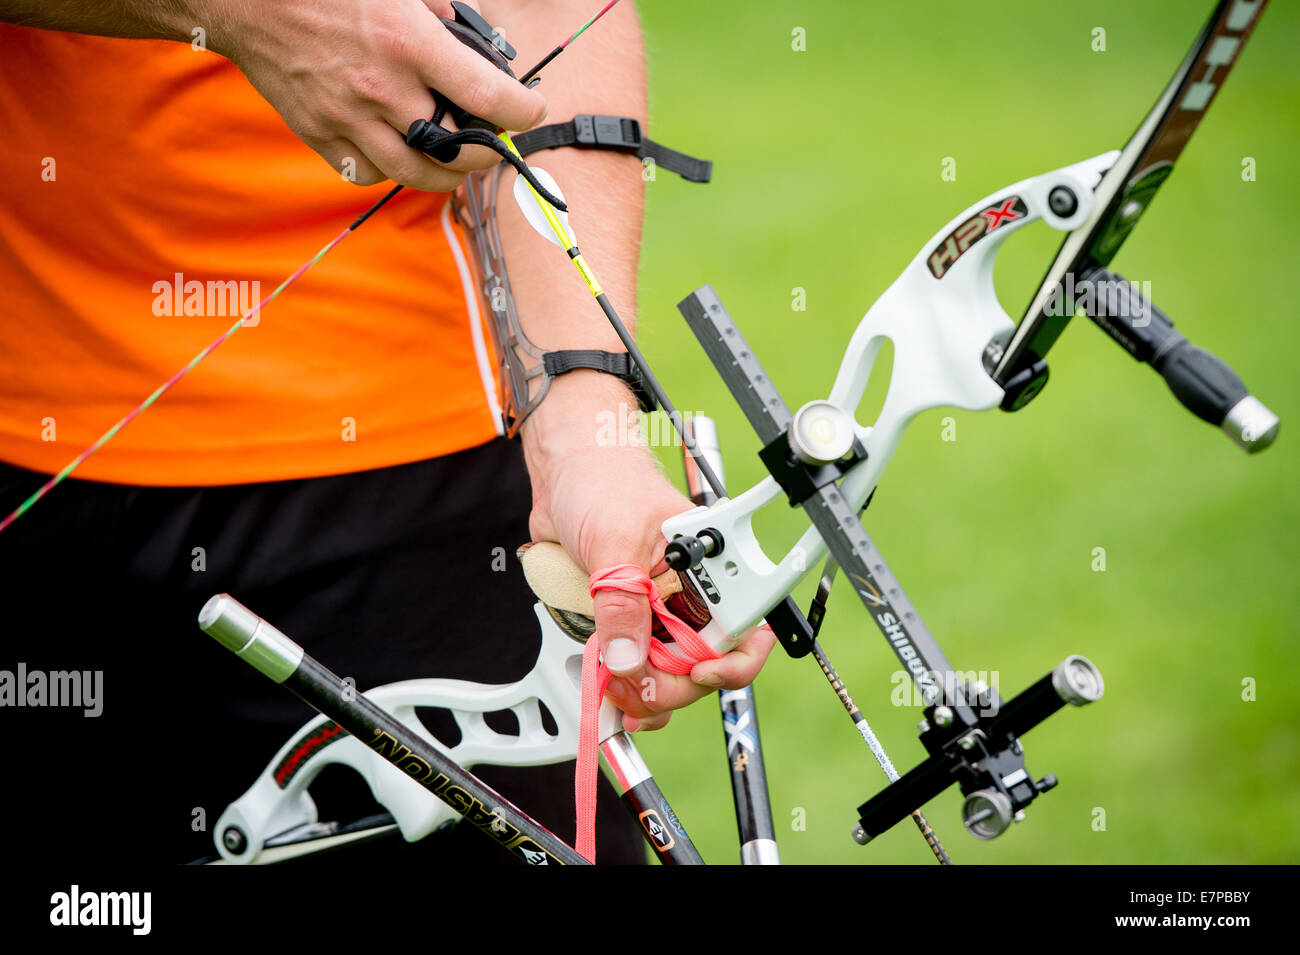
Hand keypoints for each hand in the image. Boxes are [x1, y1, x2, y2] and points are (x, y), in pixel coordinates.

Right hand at [200, 0, 545, 188]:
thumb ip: (440, 8)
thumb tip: (473, 39)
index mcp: (409, 42)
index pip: (490, 97)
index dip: (523, 111)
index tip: (531, 111)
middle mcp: (384, 89)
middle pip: (459, 151)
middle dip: (488, 152)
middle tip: (494, 142)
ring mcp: (350, 119)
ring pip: (419, 175)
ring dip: (448, 174)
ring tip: (458, 160)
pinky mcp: (321, 136)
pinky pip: (371, 173)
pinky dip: (394, 169)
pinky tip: (400, 149)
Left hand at [522, 374, 776, 732]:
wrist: (563, 473)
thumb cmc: (602, 483)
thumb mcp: (614, 543)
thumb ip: (622, 603)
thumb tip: (628, 658)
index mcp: (708, 565)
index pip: (743, 626)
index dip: (730, 660)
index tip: (697, 673)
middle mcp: (690, 591)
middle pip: (704, 662)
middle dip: (673, 684)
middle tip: (639, 688)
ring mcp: (660, 609)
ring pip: (671, 673)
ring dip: (648, 694)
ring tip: (619, 695)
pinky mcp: (629, 620)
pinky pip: (639, 667)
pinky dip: (629, 687)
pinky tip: (614, 693)